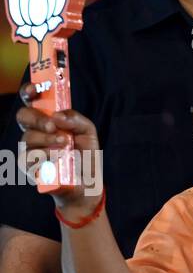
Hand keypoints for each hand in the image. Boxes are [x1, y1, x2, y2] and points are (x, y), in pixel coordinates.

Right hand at [15, 84, 100, 221]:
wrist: (86, 182)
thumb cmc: (85, 153)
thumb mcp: (88, 131)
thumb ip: (76, 119)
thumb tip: (58, 116)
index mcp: (49, 118)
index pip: (33, 100)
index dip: (29, 91)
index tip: (34, 90)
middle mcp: (35, 130)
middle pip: (24, 116)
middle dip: (38, 118)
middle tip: (52, 126)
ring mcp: (29, 147)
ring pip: (27, 136)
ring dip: (47, 139)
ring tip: (64, 144)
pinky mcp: (27, 165)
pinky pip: (28, 156)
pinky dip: (44, 155)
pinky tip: (57, 157)